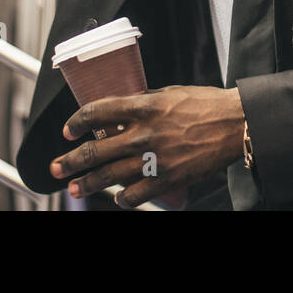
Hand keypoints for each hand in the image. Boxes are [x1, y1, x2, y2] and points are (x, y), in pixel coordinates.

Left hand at [50, 86, 245, 206]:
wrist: (236, 124)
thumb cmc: (207, 104)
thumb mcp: (171, 93)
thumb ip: (144, 102)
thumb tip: (122, 110)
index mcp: (144, 106)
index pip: (96, 112)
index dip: (76, 122)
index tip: (68, 131)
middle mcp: (144, 133)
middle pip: (95, 151)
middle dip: (70, 162)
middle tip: (56, 168)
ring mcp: (155, 159)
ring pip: (109, 177)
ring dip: (87, 184)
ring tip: (74, 189)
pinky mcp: (168, 178)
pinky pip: (135, 195)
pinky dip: (123, 199)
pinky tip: (118, 198)